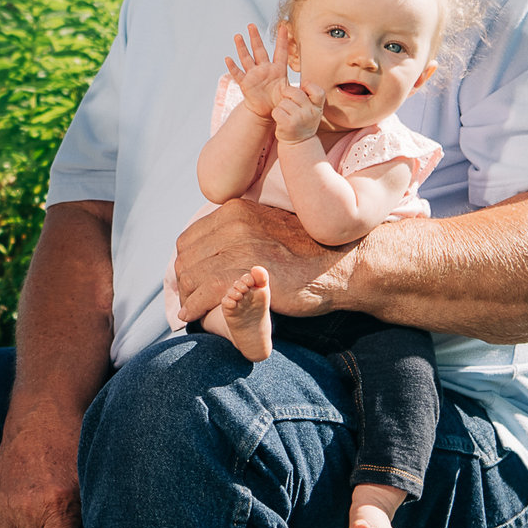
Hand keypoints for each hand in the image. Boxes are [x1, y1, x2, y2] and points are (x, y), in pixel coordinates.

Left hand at [172, 199, 358, 323]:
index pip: (190, 238)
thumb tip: (212, 250)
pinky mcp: (246, 273)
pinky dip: (194, 306)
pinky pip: (205, 292)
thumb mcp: (268, 229)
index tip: (190, 281)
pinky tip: (192, 316)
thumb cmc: (309, 252)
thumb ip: (239, 234)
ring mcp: (240, 247)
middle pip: (187, 257)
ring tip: (191, 310)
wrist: (342, 264)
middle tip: (188, 300)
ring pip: (192, 274)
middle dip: (184, 281)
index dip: (186, 263)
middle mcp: (234, 223)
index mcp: (235, 210)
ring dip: (187, 296)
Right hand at [223, 24, 290, 118]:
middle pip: (259, 50)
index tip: (283, 26)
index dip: (282, 40)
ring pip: (246, 58)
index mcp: (278, 69)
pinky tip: (228, 59)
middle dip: (255, 37)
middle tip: (251, 25)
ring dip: (242, 47)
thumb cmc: (279, 101)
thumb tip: (307, 88)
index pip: (280, 52)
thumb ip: (296, 90)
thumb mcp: (290, 94)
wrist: (267, 111)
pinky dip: (233, 67)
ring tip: (238, 36)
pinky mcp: (245, 83)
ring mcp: (254, 75)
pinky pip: (238, 74)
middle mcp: (264, 69)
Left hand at [271, 85, 324, 143]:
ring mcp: (299, 118)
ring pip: (284, 102)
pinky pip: (277, 110)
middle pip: (295, 92)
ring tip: (286, 115)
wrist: (299, 144)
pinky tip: (281, 119)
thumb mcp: (312, 111)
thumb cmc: (302, 124)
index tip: (303, 88)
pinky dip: (276, 114)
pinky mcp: (288, 124)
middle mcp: (310, 112)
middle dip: (288, 94)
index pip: (318, 91)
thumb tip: (300, 82)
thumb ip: (308, 98)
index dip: (309, 86)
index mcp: (317, 107)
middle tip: (287, 101)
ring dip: (281, 107)